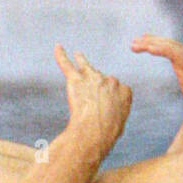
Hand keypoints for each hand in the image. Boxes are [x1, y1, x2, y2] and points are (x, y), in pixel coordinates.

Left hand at [54, 45, 131, 159]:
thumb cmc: (107, 134)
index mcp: (124, 91)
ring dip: (82, 62)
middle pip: (102, 79)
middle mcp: (110, 80)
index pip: (116, 88)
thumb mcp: (120, 124)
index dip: (109, 96)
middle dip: (96, 87)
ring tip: (78, 55)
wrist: (94, 132)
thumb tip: (111, 118)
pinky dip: (60, 56)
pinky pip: (66, 64)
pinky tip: (57, 48)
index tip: (106, 105)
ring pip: (86, 66)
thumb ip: (116, 113)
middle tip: (91, 103)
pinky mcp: (75, 80)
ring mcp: (93, 78)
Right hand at [131, 33, 182, 140]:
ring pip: (171, 45)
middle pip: (173, 46)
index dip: (164, 50)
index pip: (180, 55)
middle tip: (133, 45)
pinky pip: (171, 48)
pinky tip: (146, 41)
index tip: (149, 48)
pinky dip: (158, 44)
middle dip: (153, 43)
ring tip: (134, 43)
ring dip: (153, 42)